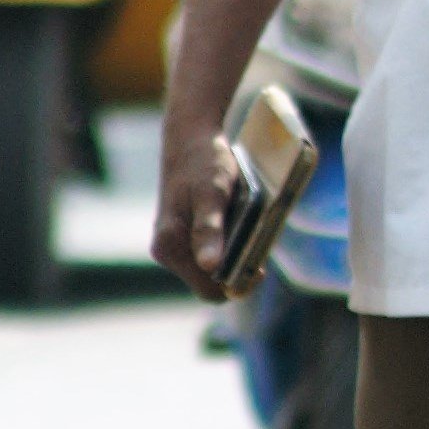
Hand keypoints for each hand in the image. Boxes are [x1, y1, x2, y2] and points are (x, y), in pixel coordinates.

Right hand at [150, 114, 239, 302]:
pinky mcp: (182, 236)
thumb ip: (210, 229)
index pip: (209, 291)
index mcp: (170, 246)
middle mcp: (167, 251)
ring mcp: (173, 245)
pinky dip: (227, 244)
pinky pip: (210, 252)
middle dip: (235, 268)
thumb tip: (209, 265)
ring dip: (232, 255)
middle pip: (211, 281)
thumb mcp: (213, 193)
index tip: (261, 267)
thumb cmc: (203, 162)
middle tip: (256, 242)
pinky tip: (237, 223)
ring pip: (212, 268)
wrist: (190, 137)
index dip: (237, 285)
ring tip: (246, 228)